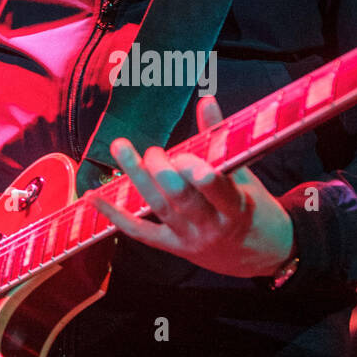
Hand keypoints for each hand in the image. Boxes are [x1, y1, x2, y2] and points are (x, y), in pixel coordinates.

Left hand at [89, 96, 294, 279]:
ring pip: (157, 207)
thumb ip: (221, 140)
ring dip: (136, 176)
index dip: (196, 172)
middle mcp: (211, 227)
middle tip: (155, 151)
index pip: (214, 189)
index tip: (183, 155)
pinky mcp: (174, 247)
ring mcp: (190, 239)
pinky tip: (93, 198)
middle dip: (162, 171)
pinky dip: (115, 215)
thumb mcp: (247, 176)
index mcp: (235, 208)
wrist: (262, 256)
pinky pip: (140, 232)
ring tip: (121, 148)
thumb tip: (205, 100)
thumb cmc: (256, 209)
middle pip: (180, 198)